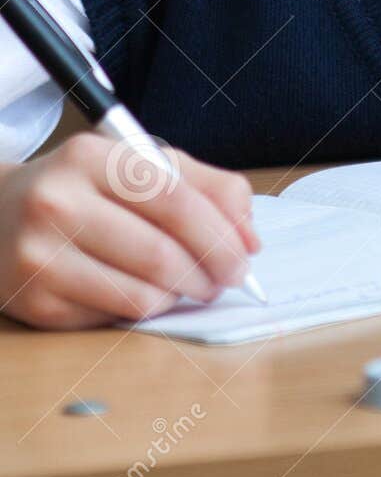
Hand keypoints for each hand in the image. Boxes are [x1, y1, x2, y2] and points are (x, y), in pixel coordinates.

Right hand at [0, 133, 260, 329]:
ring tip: (189, 286)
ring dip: (180, 297)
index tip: (244, 258)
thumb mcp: (142, 166)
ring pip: (139, 295)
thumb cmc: (87, 188)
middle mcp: (57, 203)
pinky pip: (111, 317)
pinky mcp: (33, 303)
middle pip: (159, 253)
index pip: (172, 199)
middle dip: (208, 274)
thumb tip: (251, 237)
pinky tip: (145, 293)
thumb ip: (208, 187)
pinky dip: (143, 310)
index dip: (218, 234)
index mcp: (91, 158)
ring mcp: (40, 256)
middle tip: (226, 280)